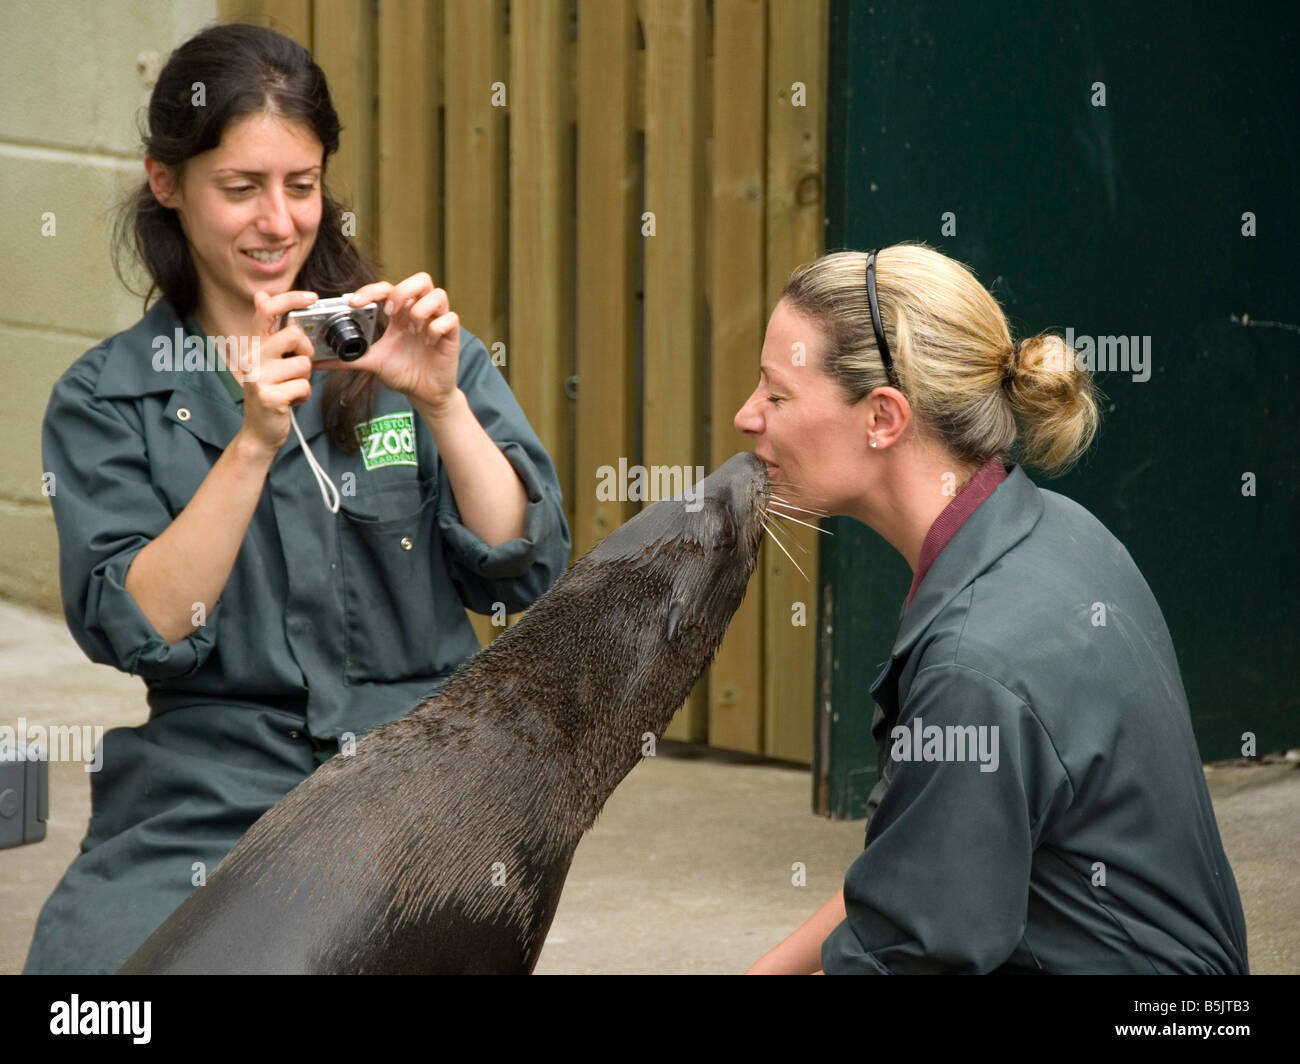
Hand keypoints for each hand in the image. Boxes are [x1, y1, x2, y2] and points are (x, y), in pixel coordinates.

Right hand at [233, 289, 318, 455]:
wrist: (259, 432)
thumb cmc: (272, 393)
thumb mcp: (270, 360)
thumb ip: (273, 333)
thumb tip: (261, 295)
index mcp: (254, 346)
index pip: (267, 311)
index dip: (290, 299)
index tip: (312, 297)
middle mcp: (251, 357)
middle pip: (294, 335)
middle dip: (306, 351)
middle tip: (299, 366)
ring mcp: (258, 377)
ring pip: (303, 364)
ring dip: (305, 379)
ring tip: (291, 388)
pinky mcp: (269, 396)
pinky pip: (304, 386)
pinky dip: (303, 396)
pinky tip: (291, 401)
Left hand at [312, 273, 460, 412]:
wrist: (424, 395)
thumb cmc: (403, 373)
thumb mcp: (371, 363)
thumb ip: (346, 359)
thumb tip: (315, 361)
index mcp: (401, 314)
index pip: (388, 287)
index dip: (371, 290)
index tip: (354, 304)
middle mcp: (420, 312)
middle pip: (421, 279)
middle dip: (403, 291)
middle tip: (391, 312)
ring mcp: (437, 322)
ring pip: (438, 294)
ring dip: (421, 309)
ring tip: (414, 330)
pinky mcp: (451, 335)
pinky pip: (451, 318)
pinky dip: (437, 327)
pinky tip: (428, 342)